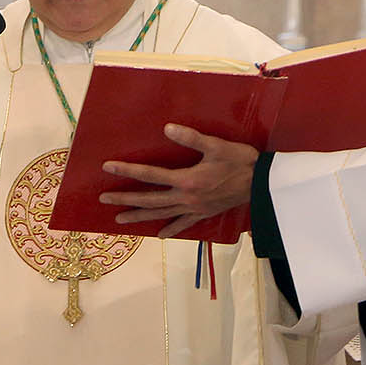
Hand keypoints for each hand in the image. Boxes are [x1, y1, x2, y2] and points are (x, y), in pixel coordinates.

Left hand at [98, 124, 259, 238]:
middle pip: (149, 199)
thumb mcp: (216, 145)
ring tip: (120, 221)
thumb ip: (190, 138)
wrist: (262, 184)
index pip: (150, 175)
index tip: (107, 168)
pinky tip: (160, 235)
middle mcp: (186, 197)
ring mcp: (194, 208)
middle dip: (125, 200)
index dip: (127, 171)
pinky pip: (184, 224)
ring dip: (140, 217)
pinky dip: (171, 230)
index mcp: (186, 179)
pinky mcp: (204, 214)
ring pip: (161, 214)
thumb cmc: (240, 161)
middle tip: (103, 201)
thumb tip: (167, 129)